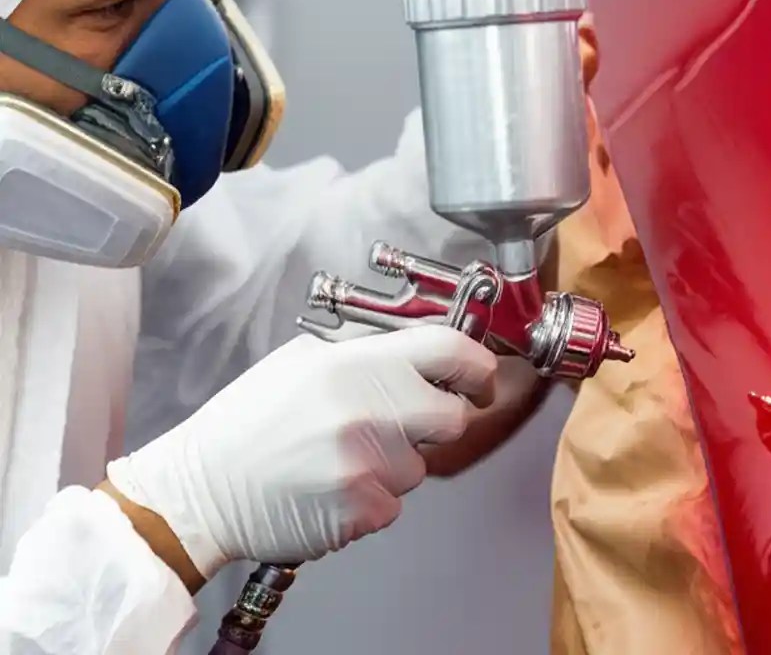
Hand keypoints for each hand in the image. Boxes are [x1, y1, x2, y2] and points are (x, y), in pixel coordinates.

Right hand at [106, 326, 496, 580]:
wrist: (200, 490)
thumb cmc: (247, 424)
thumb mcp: (300, 362)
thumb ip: (363, 356)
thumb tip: (417, 358)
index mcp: (355, 365)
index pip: (449, 350)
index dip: (476, 366)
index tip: (480, 379)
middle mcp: (370, 411)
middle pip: (453, 417)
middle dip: (437, 423)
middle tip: (403, 426)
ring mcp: (370, 464)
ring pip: (420, 466)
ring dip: (393, 465)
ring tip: (338, 459)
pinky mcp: (364, 510)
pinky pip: (394, 504)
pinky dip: (370, 500)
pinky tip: (329, 489)